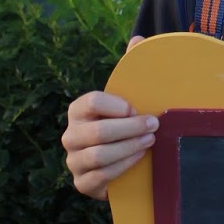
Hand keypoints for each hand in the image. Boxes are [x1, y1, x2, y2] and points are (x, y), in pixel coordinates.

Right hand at [62, 36, 157, 200]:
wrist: (119, 163)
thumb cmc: (123, 126)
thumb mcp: (126, 101)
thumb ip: (130, 70)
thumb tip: (138, 39)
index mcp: (77, 111)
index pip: (90, 102)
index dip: (114, 105)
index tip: (135, 107)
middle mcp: (70, 136)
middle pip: (96, 132)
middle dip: (129, 129)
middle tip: (153, 125)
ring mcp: (74, 161)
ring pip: (98, 156)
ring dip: (128, 148)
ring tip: (150, 141)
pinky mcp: (83, 184)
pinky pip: (100, 177)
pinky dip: (122, 167)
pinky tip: (139, 158)